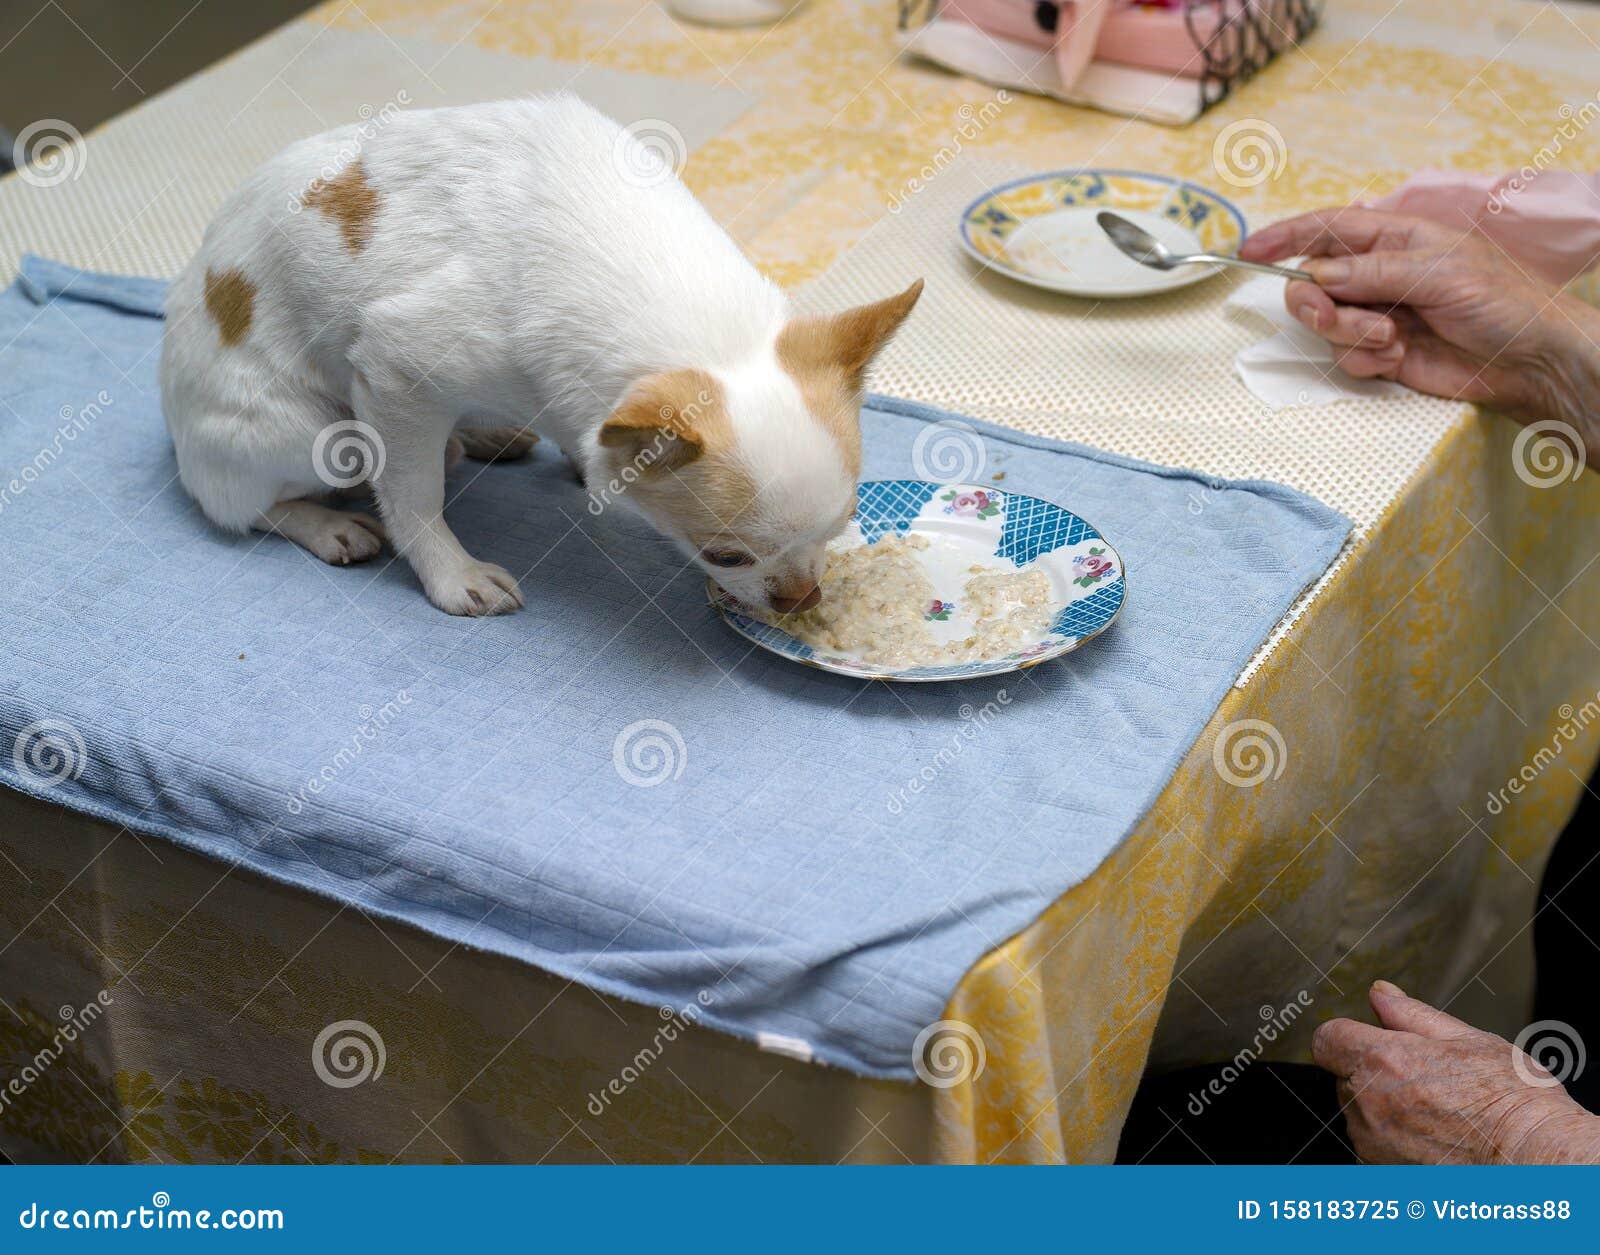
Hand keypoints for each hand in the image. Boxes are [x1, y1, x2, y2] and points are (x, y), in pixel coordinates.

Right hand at [1241, 208, 1599, 447]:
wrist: (1529, 360)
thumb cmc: (1499, 299)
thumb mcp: (1438, 271)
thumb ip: (1372, 272)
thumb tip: (1316, 275)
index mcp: (1394, 238)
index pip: (1326, 229)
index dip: (1284, 237)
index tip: (1248, 250)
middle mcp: (1378, 275)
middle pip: (1313, 284)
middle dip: (1315, 304)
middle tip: (1331, 316)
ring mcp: (1377, 315)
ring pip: (1325, 325)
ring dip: (1349, 335)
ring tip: (1391, 339)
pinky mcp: (1380, 354)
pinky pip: (1344, 357)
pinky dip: (1364, 360)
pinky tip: (1399, 357)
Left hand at [1312, 980, 1599, 1164]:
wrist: (1537, 1160)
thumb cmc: (1512, 1100)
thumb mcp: (1466, 1038)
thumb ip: (1410, 1014)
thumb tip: (1379, 993)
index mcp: (1381, 1059)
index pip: (1327, 1039)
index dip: (1347, 1037)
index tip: (1369, 1041)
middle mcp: (1368, 1102)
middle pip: (1346, 1078)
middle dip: (1374, 1073)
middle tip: (1427, 1080)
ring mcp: (1375, 1142)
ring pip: (1361, 1115)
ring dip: (1384, 1110)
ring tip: (1438, 1114)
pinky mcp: (1385, 1173)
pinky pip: (1375, 1148)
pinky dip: (1395, 1143)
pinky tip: (1436, 1141)